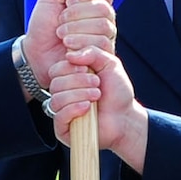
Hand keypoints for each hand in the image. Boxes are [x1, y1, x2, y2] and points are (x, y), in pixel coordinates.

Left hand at [24, 0, 115, 88]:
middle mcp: (105, 19)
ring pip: (104, 27)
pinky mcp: (103, 56)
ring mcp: (106, 37)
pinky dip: (80, 44)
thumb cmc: (44, 25)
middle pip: (104, 9)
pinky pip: (101, 45)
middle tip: (60, 21)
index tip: (68, 2)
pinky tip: (69, 48)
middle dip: (76, 14)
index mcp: (95, 2)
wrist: (37, 53)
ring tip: (62, 36)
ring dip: (76, 30)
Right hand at [46, 46, 148, 173]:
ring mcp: (62, 111)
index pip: (56, 69)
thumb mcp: (110, 64)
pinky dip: (74, 109)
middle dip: (78, 81)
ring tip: (96, 96)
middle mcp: (63, 93)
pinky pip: (59, 116)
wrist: (125, 117)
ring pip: (57, 99)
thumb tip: (70, 54)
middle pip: (55, 83)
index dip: (71, 67)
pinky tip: (87, 108)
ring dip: (79, 95)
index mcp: (69, 77)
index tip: (90, 69)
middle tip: (97, 83)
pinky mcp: (63, 128)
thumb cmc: (117, 92)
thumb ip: (93, 52)